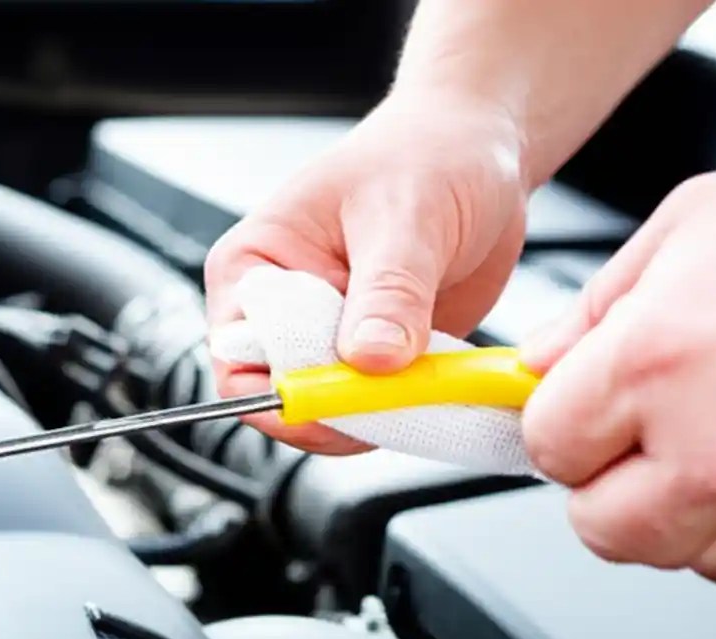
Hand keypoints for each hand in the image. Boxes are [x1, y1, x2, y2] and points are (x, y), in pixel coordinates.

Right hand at [204, 91, 529, 453]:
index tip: (343, 396)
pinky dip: (407, 409)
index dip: (283, 391)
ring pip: (332, 412)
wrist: (481, 148)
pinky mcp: (373, 354)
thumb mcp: (407, 217)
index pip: (235, 358)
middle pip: (282, 396)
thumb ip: (389, 292)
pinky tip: (437, 385)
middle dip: (337, 411)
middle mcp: (280, 310)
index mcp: (253, 267)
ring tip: (426, 383)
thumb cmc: (426, 155)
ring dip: (379, 413)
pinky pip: (376, 407)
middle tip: (397, 396)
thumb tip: (370, 358)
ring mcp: (328, 336)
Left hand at [520, 164, 715, 584]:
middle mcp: (714, 454)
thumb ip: (595, 306)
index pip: (546, 445)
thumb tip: (538, 360)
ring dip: (678, 507)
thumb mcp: (696, 224)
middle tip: (640, 427)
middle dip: (605, 480)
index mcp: (655, 366)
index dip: (558, 420)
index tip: (577, 402)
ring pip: (678, 554)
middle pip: (600, 526)